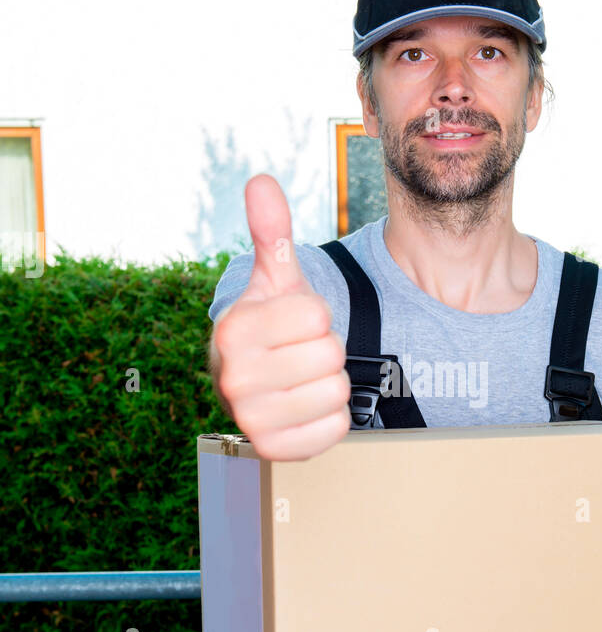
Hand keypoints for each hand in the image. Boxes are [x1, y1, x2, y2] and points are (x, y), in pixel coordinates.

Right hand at [212, 174, 351, 460]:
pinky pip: (336, 428)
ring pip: (337, 392)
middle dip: (325, 350)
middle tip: (299, 354)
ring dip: (330, 384)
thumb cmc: (270, 326)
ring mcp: (251, 418)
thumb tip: (262, 182)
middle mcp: (234, 376)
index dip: (315, 316)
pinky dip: (331, 418)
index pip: (317, 316)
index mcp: (234, 328)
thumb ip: (271, 231)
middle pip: (330, 354)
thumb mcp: (275, 278)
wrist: (254, 381)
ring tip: (302, 379)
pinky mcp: (274, 450)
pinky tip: (306, 408)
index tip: (293, 324)